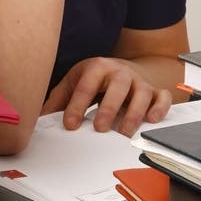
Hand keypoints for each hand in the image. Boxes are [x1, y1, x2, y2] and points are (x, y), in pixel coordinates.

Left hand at [41, 57, 171, 135]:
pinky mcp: (155, 91)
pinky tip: (151, 121)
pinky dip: (159, 108)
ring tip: (123, 133)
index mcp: (96, 67)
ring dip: (133, 113)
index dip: (77, 105)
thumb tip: (38, 120)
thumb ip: (59, 100)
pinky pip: (162, 97)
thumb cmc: (96, 79)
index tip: (69, 124)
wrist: (125, 69)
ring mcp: (139, 81)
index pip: (86, 85)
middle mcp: (119, 72)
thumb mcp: (75, 82)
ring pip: (141, 93)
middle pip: (117, 86)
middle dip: (108, 107)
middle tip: (99, 128)